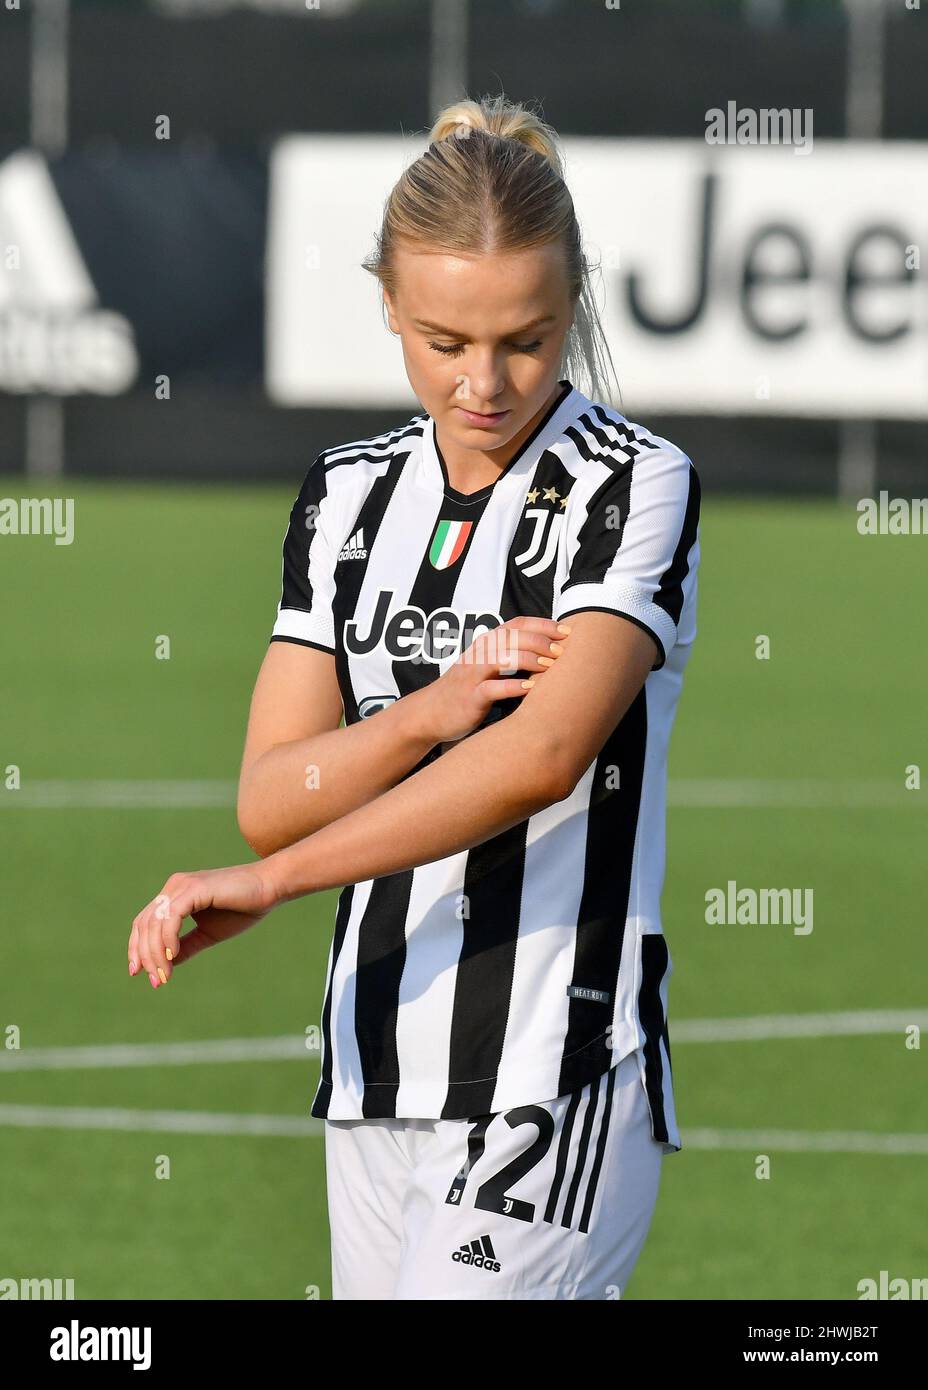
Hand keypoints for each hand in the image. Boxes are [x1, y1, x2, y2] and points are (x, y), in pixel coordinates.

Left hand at [127, 862, 278, 988]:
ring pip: (155, 922)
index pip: (144, 922)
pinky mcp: (194, 888)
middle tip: (156, 981)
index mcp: (174, 895)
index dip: (138, 948)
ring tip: (165, 974)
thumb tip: (166, 964)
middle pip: (145, 924)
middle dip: (146, 956)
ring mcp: (182, 886)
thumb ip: (186, 946)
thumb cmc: (242, 909)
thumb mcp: (207, 934)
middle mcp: (174, 887)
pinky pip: (172, 916)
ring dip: (156, 952)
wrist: (269, 889)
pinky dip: (168, 938)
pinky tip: (173, 955)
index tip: (141, 974)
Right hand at [418, 615, 570, 744]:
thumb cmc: (467, 689)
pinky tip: (530, 689)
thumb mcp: (486, 666)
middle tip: (562, 651)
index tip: (566, 632)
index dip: (542, 624)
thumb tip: (548, 652)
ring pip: (501, 657)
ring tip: (550, 666)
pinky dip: (512, 687)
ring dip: (529, 659)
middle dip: (540, 640)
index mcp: (486, 644)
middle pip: (511, 637)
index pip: (516, 624)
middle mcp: (479, 653)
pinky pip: (492, 688)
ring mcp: (473, 675)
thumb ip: (509, 655)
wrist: (431, 712)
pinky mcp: (470, 697)